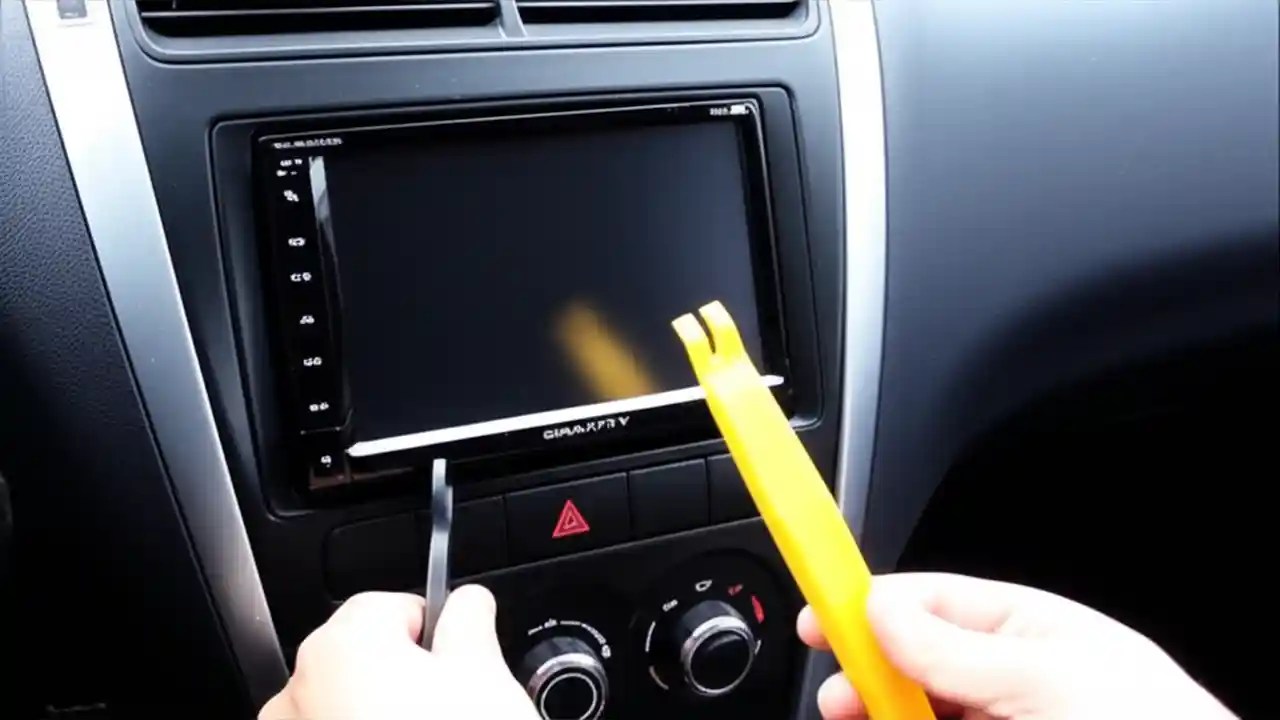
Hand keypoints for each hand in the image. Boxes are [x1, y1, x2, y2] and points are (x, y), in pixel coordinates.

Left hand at [260, 585, 537, 719]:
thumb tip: (467, 604)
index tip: (462, 660)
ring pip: (343, 715)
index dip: (435, 633)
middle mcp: (297, 697)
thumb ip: (469, 625)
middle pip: (360, 665)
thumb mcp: (486, 679)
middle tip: (453, 715)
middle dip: (404, 684)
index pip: (390, 609)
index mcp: (341, 648)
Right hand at [797, 573, 1234, 719]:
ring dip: (885, 717)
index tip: (820, 616)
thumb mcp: (1053, 681)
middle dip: (871, 679)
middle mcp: (1015, 685)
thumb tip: (881, 606)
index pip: (936, 602)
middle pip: (916, 669)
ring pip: (919, 716)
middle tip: (841, 699)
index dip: (871, 604)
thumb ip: (959, 649)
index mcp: (1034, 634)